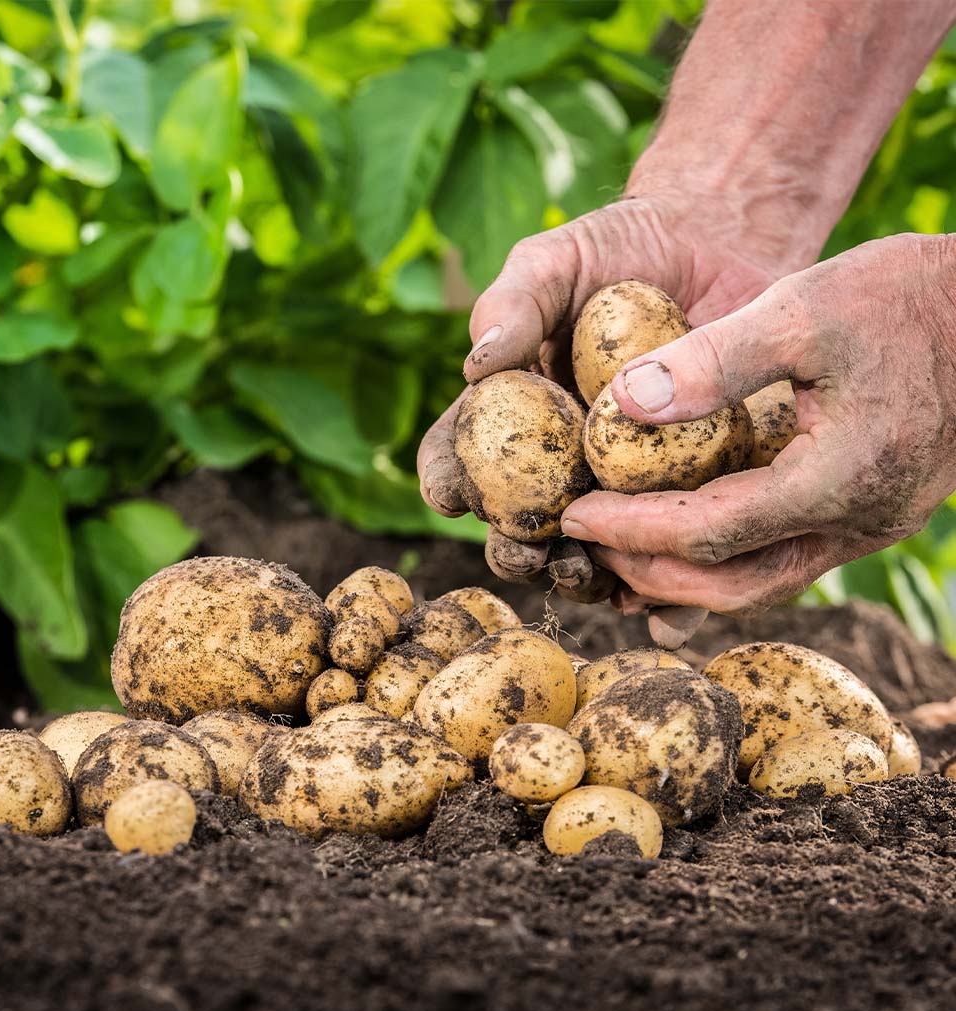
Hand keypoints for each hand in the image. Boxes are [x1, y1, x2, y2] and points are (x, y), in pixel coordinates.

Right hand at [417, 192, 786, 635]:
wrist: (721, 244)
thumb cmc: (620, 248)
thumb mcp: (556, 260)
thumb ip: (513, 304)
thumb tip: (477, 365)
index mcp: (512, 417)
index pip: (460, 458)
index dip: (447, 482)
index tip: (451, 494)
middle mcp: (559, 462)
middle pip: (520, 526)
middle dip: (515, 551)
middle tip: (527, 549)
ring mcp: (624, 486)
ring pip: (591, 554)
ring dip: (583, 578)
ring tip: (593, 576)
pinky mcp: (689, 494)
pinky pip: (672, 554)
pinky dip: (666, 595)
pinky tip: (663, 610)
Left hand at [561, 233, 955, 614]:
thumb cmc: (904, 297)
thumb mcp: (803, 307)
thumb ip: (714, 359)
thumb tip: (622, 404)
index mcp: (838, 479)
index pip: (709, 532)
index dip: (632, 530)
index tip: (574, 516)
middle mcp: (857, 523)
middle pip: (732, 584)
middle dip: (650, 572)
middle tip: (588, 546)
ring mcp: (868, 526)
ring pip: (761, 584)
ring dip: (685, 579)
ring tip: (621, 557)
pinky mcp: (868, 514)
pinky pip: (783, 559)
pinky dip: (724, 560)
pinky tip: (682, 541)